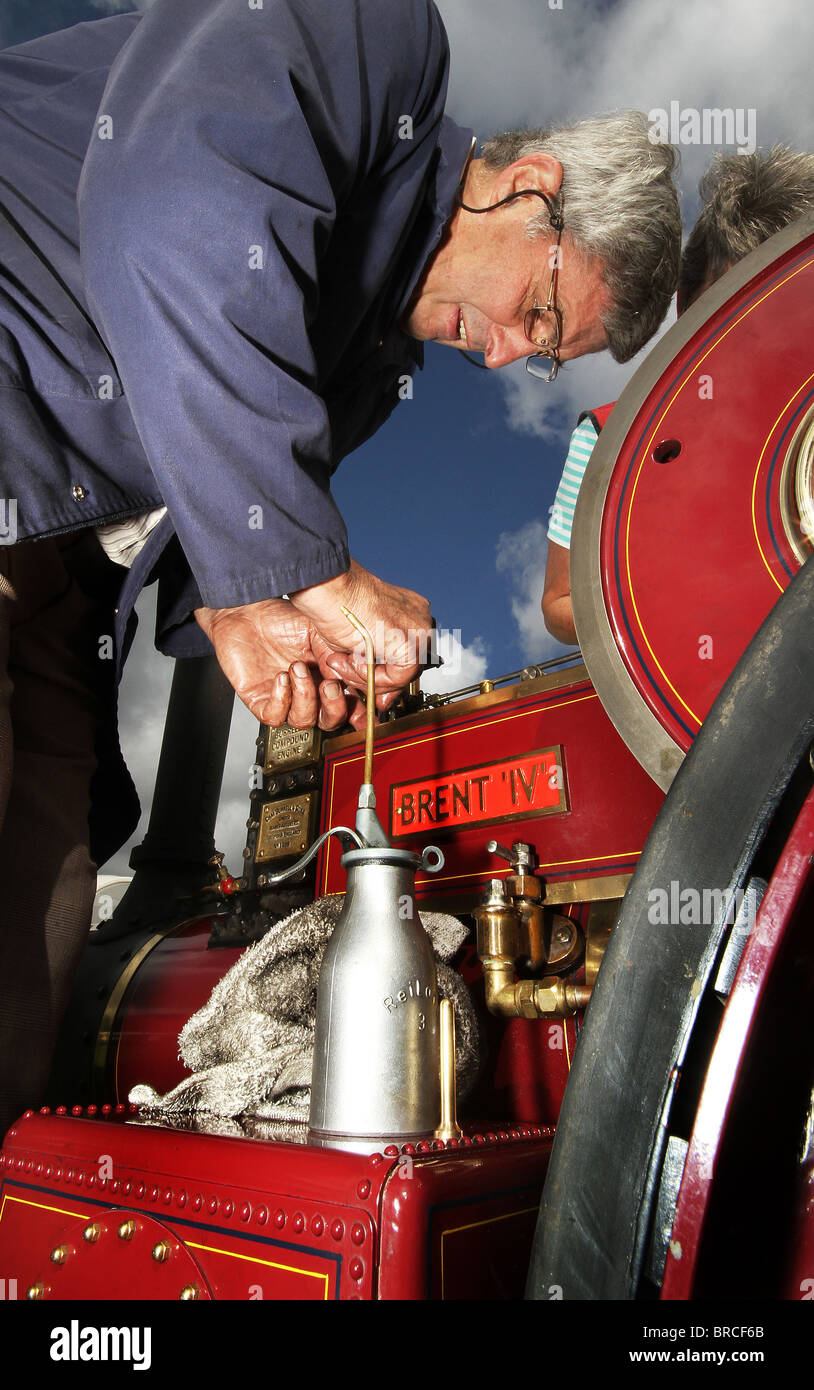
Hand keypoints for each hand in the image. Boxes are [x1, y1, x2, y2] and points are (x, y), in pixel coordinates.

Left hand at [194, 597, 354, 729]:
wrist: (247, 611)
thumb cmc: (280, 619)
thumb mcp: (318, 633)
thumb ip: (336, 657)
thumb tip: (354, 678)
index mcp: (326, 678)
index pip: (349, 705)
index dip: (359, 711)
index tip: (367, 708)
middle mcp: (307, 692)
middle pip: (330, 721)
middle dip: (334, 708)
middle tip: (329, 685)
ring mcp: (285, 699)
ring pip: (304, 721)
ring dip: (305, 696)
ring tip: (297, 668)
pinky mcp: (261, 701)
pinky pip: (275, 716)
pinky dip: (281, 699)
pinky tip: (281, 678)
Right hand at [290, 558, 432, 709]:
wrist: (330, 591)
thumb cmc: (336, 605)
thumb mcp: (358, 641)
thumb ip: (372, 665)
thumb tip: (382, 697)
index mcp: (409, 612)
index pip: (407, 657)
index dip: (386, 678)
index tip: (372, 690)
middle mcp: (419, 619)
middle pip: (406, 669)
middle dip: (375, 681)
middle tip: (347, 674)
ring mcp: (419, 631)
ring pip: (400, 677)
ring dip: (365, 676)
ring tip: (341, 659)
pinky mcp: (412, 645)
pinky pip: (396, 678)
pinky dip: (369, 675)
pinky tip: (352, 657)